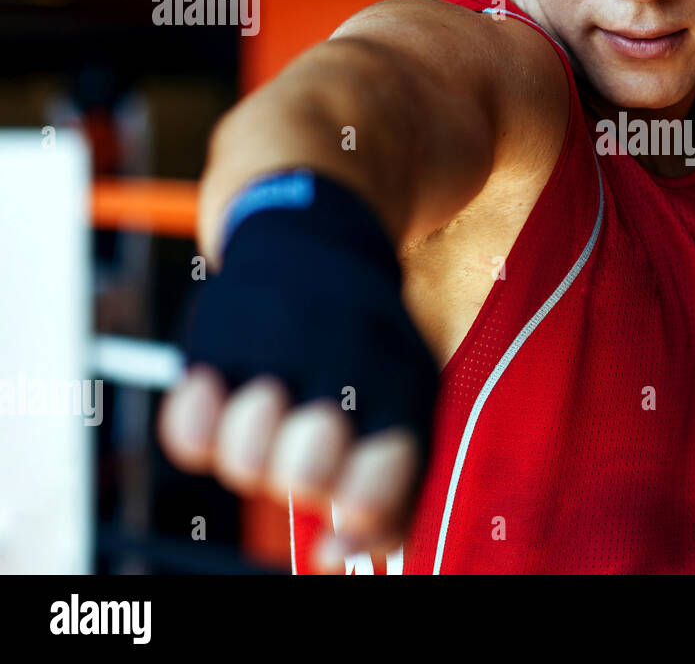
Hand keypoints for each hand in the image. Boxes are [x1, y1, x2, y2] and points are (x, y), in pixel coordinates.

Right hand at [157, 171, 437, 570]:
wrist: (318, 241)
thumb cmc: (369, 350)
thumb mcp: (408, 404)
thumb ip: (394, 494)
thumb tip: (336, 557)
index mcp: (400, 393)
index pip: (377, 492)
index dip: (359, 516)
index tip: (348, 505)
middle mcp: (339, 372)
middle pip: (303, 480)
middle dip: (302, 478)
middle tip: (306, 440)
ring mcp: (273, 357)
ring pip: (240, 462)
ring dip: (251, 449)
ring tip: (272, 407)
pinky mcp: (213, 346)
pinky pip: (183, 430)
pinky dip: (199, 422)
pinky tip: (226, 389)